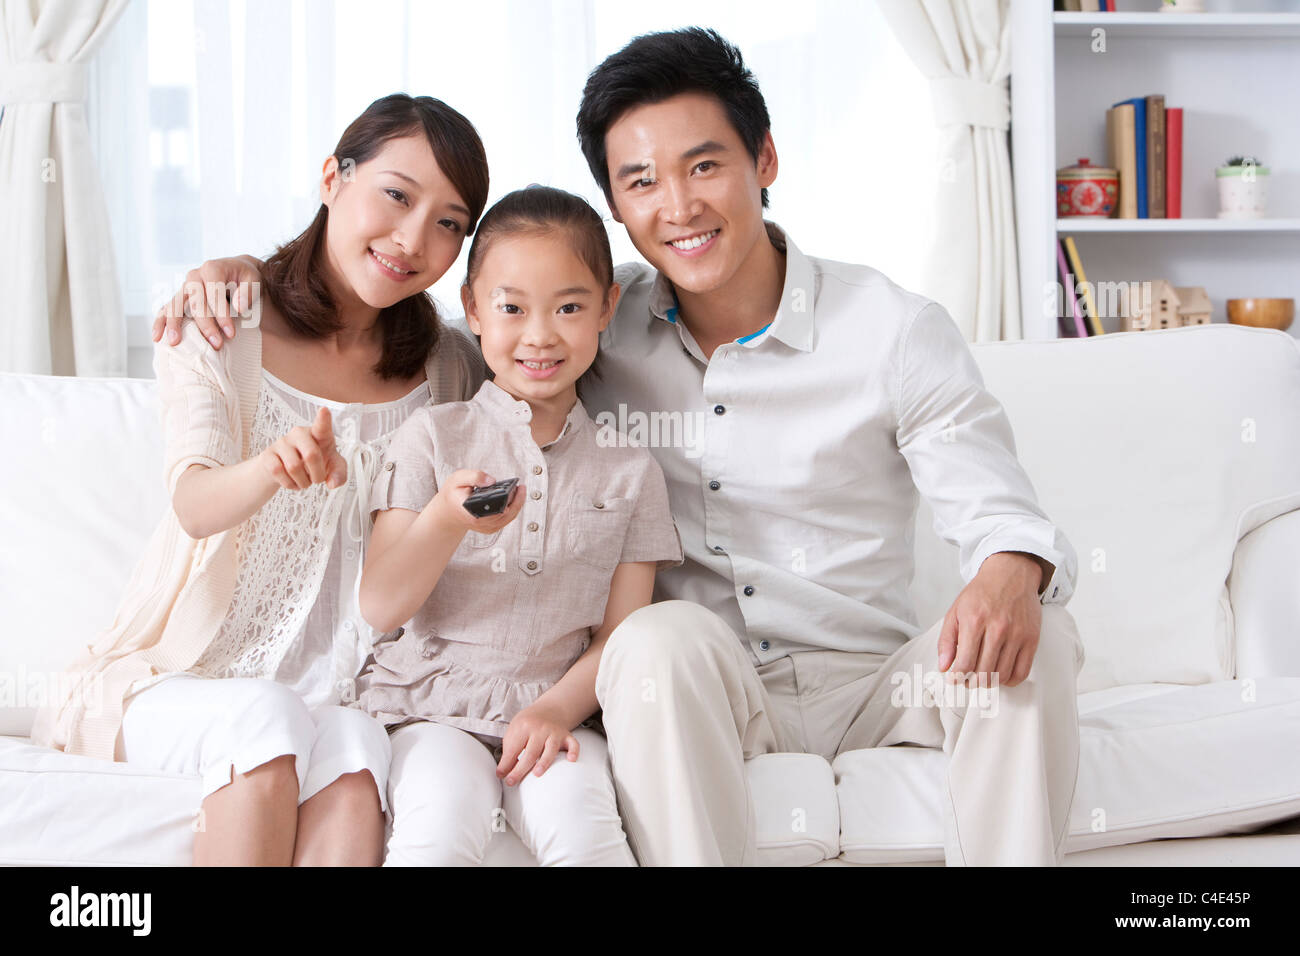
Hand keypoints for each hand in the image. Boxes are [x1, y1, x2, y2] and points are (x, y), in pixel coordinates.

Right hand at [152, 255, 263, 349]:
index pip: (214, 294)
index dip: (222, 315)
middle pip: (195, 302)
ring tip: (174, 342)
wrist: (236, 271)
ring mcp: (184, 287)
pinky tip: (157, 336)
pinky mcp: (180, 297)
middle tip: (216, 344)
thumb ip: (247, 292)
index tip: (231, 333)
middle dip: (205, 325)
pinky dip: (160, 321)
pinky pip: (166, 309)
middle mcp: (194, 276)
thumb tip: (238, 307)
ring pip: (175, 305)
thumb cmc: (246, 278)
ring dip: (174, 324)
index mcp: (212, 268)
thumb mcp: (254, 280)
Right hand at [258, 406, 347, 491]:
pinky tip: (291, 481)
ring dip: (303, 482)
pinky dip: (289, 484)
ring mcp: (282, 442)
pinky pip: (278, 472)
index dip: (323, 419)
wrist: (286, 470)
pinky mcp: (268, 454)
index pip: (321, 425)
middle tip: (317, 480)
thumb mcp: (331, 467)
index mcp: (318, 434)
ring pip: (294, 467)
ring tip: (304, 481)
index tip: (324, 410)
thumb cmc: (314, 463)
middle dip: (317, 474)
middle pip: (311, 455)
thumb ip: (339, 474)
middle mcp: (299, 433)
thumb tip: (333, 483)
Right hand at [429, 469, 523, 533]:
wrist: (447, 511)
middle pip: (504, 514)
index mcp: (470, 510)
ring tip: (521, 490)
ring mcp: (486, 527)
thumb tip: (491, 480)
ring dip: (517, 504)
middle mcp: (479, 522)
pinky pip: (506, 520)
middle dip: (516, 500)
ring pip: (508, 518)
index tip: (512, 490)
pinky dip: (513, 509)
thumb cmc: (453, 494)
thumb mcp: (457, 479)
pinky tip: (516, 498)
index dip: (505, 501)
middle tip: (521, 487)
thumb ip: (474, 476)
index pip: (491, 509)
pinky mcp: (491, 527)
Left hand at [497, 703, 579, 784]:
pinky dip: (573, 751)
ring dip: (544, 761)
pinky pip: (573, 743)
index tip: (501, 776)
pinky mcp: (566, 736)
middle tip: (511, 781)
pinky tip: (571, 760)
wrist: (548, 710)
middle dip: (520, 769)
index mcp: (524, 726)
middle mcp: (540, 728)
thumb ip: (509, 750)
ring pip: (551, 748)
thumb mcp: (514, 731)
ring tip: (537, 774)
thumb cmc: (528, 725)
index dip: (506, 764)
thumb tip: (503, 772)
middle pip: (531, 752)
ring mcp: (555, 732)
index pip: (514, 748)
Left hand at [937, 552, 1043, 687]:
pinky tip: (1001, 676)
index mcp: (974, 621)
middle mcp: (997, 629)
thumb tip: (944, 666)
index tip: (954, 679)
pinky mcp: (1031, 639)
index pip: (965, 663)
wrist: (1011, 575)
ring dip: (989, 682)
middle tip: (967, 679)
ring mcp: (1017, 635)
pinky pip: (1022, 671)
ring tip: (981, 677)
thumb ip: (946, 640)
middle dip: (971, 682)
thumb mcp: (955, 611)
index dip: (957, 677)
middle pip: (983, 672)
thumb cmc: (981, 593)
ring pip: (1001, 675)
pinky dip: (1010, 680)